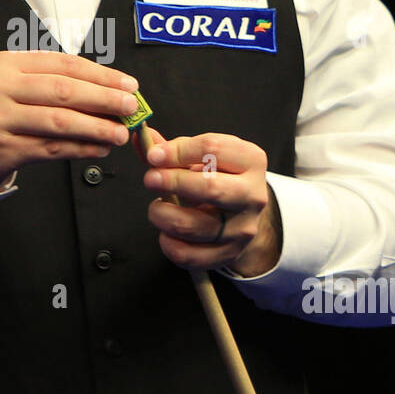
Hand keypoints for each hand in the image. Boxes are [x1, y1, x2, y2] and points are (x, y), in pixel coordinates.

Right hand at [0, 51, 138, 193]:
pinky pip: (51, 149)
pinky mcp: (3, 150)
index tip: (127, 84)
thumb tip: (106, 90)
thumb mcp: (10, 83)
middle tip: (130, 106)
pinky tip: (97, 149)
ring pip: (60, 122)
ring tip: (119, 132)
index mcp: (7, 64)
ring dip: (96, 128)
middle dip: (104, 99)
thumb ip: (50, 81)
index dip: (101, 75)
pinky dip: (80, 149)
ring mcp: (0, 120)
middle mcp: (0, 89)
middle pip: (64, 91)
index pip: (63, 65)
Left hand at [137, 128, 282, 276]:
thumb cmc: (217, 178)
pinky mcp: (228, 255)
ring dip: (162, 215)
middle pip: (210, 188)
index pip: (213, 149)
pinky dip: (167, 243)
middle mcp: (253, 195)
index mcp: (251, 161)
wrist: (241, 215)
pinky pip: (188, 254)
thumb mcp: (201, 157)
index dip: (177, 151)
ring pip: (193, 225)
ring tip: (157, 208)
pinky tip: (166, 232)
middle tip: (150, 179)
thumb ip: (171, 149)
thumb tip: (141, 139)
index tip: (153, 155)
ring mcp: (242, 229)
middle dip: (172, 182)